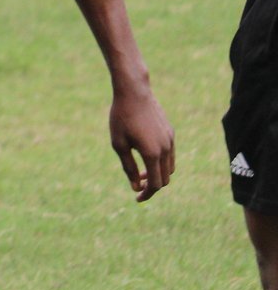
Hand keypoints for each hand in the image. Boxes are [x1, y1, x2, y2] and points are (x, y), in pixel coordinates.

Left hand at [108, 85, 174, 201]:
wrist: (134, 92)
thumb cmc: (121, 118)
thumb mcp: (119, 144)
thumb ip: (128, 167)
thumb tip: (136, 186)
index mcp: (152, 154)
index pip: (155, 184)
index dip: (146, 193)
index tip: (136, 197)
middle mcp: (166, 149)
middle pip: (164, 178)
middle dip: (152, 185)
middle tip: (136, 184)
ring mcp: (170, 140)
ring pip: (169, 167)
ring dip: (157, 174)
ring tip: (139, 171)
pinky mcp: (171, 133)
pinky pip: (170, 155)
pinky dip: (161, 162)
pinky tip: (146, 157)